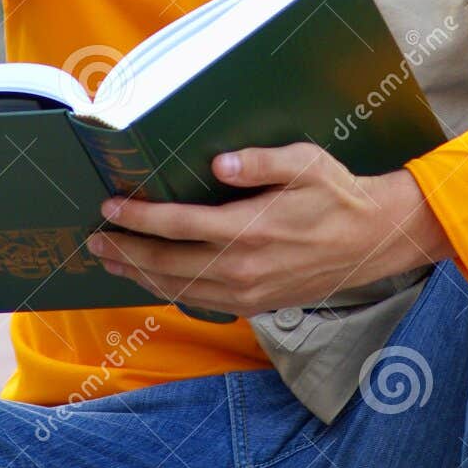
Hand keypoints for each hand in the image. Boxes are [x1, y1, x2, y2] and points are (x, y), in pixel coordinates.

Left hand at [89, 142, 453, 316]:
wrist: (372, 240)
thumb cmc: (337, 194)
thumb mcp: (306, 163)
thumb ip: (260, 163)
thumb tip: (218, 163)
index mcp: (250, 229)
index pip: (178, 225)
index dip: (139, 217)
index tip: (110, 207)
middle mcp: (243, 267)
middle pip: (167, 263)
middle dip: (126, 251)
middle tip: (94, 240)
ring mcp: (248, 292)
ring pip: (179, 288)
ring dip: (140, 275)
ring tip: (112, 261)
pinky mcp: (256, 304)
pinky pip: (201, 302)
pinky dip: (170, 291)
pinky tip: (154, 279)